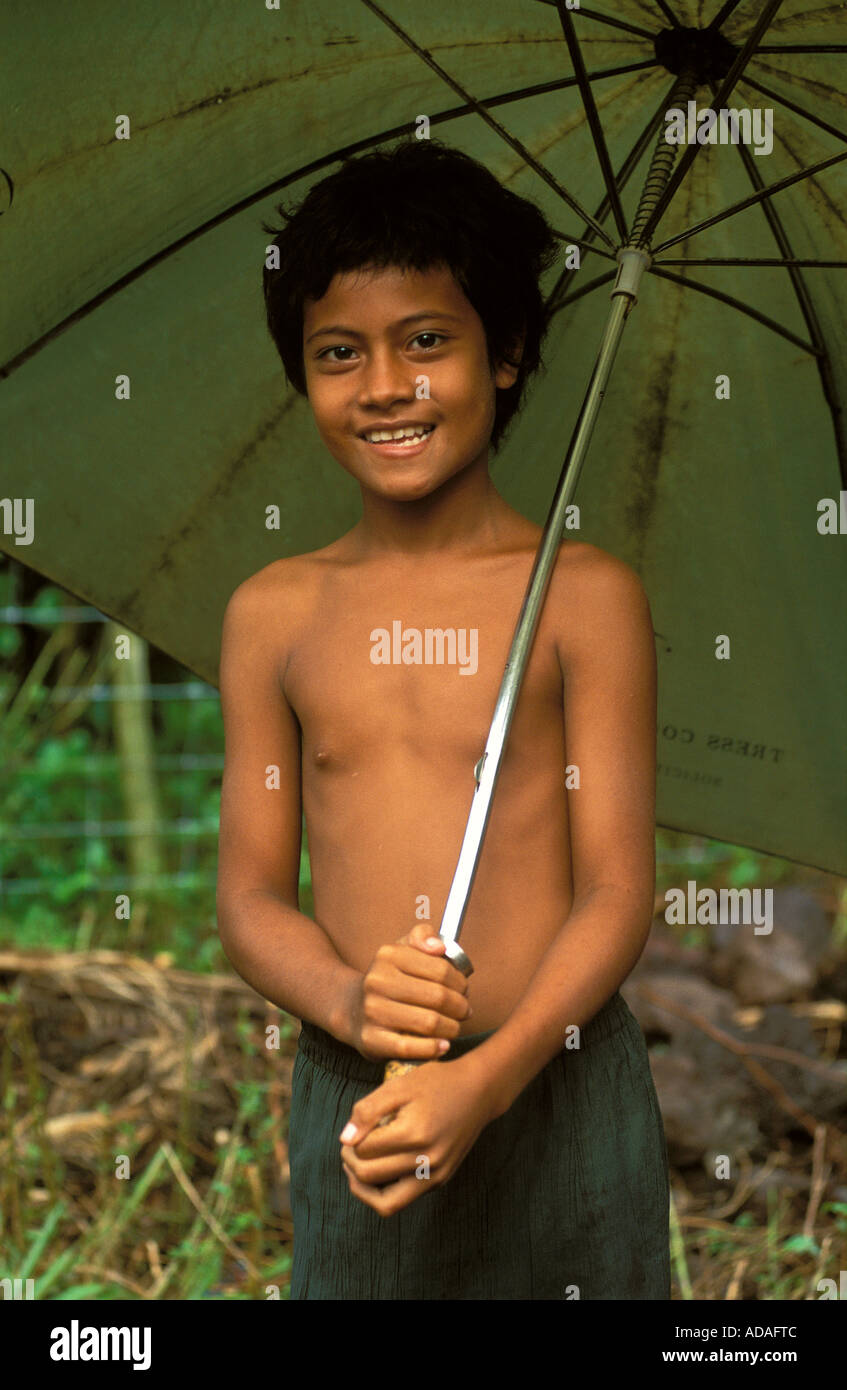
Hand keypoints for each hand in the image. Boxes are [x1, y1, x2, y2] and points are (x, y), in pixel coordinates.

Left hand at [339, 1050, 495, 1215]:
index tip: (355, 1127)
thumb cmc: (436, 1082)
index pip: (364, 1151)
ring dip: (364, 1188)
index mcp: (415, 1134)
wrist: (479, 1092)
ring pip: (386, 1204)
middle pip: (369, 1178)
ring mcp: (436, 1175)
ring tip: (357, 1166)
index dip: (351, 1140)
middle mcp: (427, 1162)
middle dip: (350, 1162)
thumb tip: (344, 1139)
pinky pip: (403, 1198)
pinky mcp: (440, 1181)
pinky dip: (385, 1189)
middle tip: (350, 1146)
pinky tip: (380, 1167)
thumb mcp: (399, 1086)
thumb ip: (368, 1111)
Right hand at [347, 921, 471, 1062]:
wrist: (352, 1009)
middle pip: (438, 997)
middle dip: (460, 1006)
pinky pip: (410, 1048)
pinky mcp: (371, 1040)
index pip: (441, 970)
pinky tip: (443, 1045)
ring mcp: (372, 1011)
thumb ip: (422, 936)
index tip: (464, 989)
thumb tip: (439, 947)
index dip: (460, 982)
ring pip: (429, 1023)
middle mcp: (377, 981)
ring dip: (452, 1028)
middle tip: (464, 1010)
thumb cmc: (390, 979)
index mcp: (388, 956)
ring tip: (454, 1026)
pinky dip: (433, 1048)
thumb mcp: (402, 949)